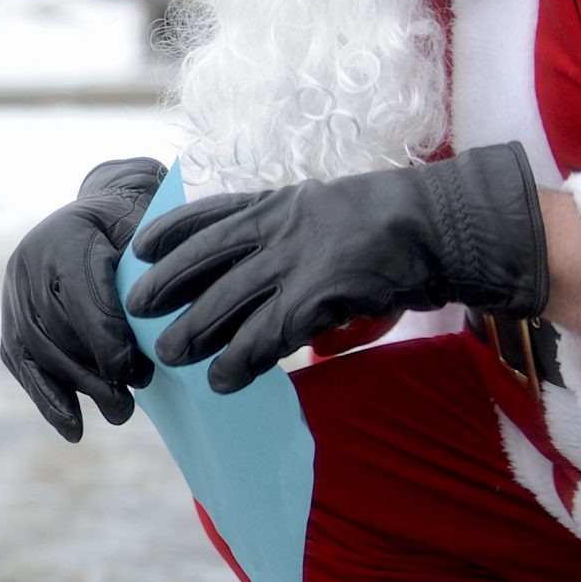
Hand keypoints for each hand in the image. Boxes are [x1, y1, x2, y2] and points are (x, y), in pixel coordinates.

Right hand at [1, 158, 167, 440]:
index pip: (75, 289)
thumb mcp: (158, 239)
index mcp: (66, 233)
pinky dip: (46, 397)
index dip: (101, 334)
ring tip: (117, 414)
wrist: (105, 219)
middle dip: (90, 371)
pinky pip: (21, 362)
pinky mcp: (11, 320)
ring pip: (32, 349)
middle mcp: (28, 261)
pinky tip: (72, 427)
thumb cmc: (143, 234)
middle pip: (50, 326)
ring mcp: (13, 292)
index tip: (132, 371)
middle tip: (128, 404)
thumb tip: (172, 325)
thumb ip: (158, 273)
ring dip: (72, 390)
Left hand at [125, 142, 547, 393]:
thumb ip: (297, 245)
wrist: (444, 225)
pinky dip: (239, 360)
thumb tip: (282, 301)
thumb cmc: (397, 225)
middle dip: (166, 283)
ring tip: (168, 354)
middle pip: (205, 257)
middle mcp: (279, 227)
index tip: (140, 246)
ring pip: (226, 299)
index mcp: (280, 202)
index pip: (210, 212)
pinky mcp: (317, 295)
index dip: (171, 231)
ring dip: (193, 330)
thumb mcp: (332, 216)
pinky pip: (266, 335)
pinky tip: (221, 379)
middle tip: (136, 307)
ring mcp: (296, 260)